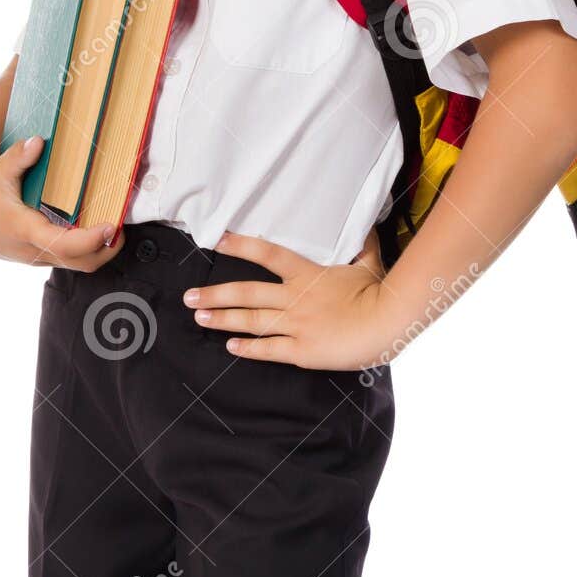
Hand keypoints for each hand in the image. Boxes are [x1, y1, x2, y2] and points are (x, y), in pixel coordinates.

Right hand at [0, 135, 125, 269]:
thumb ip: (18, 157)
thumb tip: (37, 142)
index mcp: (23, 229)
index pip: (62, 244)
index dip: (90, 240)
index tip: (111, 226)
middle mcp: (31, 250)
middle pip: (79, 263)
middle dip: (107, 250)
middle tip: (122, 226)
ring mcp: (35, 257)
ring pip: (75, 265)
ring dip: (99, 251)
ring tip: (115, 226)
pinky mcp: (37, 256)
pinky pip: (67, 259)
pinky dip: (86, 249)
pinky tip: (96, 228)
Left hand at [184, 229, 396, 371]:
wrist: (387, 324)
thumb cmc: (380, 292)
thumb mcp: (370, 262)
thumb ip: (361, 244)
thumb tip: (365, 225)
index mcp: (309, 274)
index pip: (269, 254)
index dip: (242, 245)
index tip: (219, 240)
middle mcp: (296, 298)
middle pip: (247, 293)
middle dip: (215, 294)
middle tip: (189, 296)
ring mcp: (297, 325)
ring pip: (251, 321)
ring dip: (222, 319)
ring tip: (199, 317)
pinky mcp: (302, 350)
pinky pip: (268, 349)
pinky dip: (247, 347)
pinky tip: (230, 346)